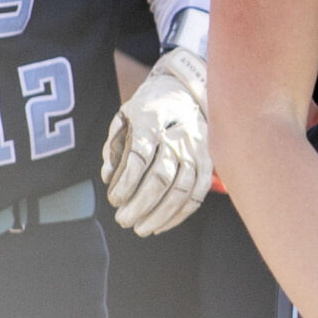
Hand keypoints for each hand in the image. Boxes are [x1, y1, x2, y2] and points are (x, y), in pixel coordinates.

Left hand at [102, 45, 211, 235]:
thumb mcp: (125, 116)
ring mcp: (197, 148)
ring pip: (181, 189)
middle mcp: (179, 134)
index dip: (126, 182)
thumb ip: (114, 145)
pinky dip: (180, 213)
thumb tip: (108, 176)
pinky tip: (162, 224)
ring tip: (141, 228)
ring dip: (160, 214)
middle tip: (122, 220)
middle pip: (161, 176)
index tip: (113, 199)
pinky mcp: (209, 160)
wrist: (186, 90)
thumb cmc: (150, 107)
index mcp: (154, 118)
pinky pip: (198, 193)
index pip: (140, 155)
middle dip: (140, 204)